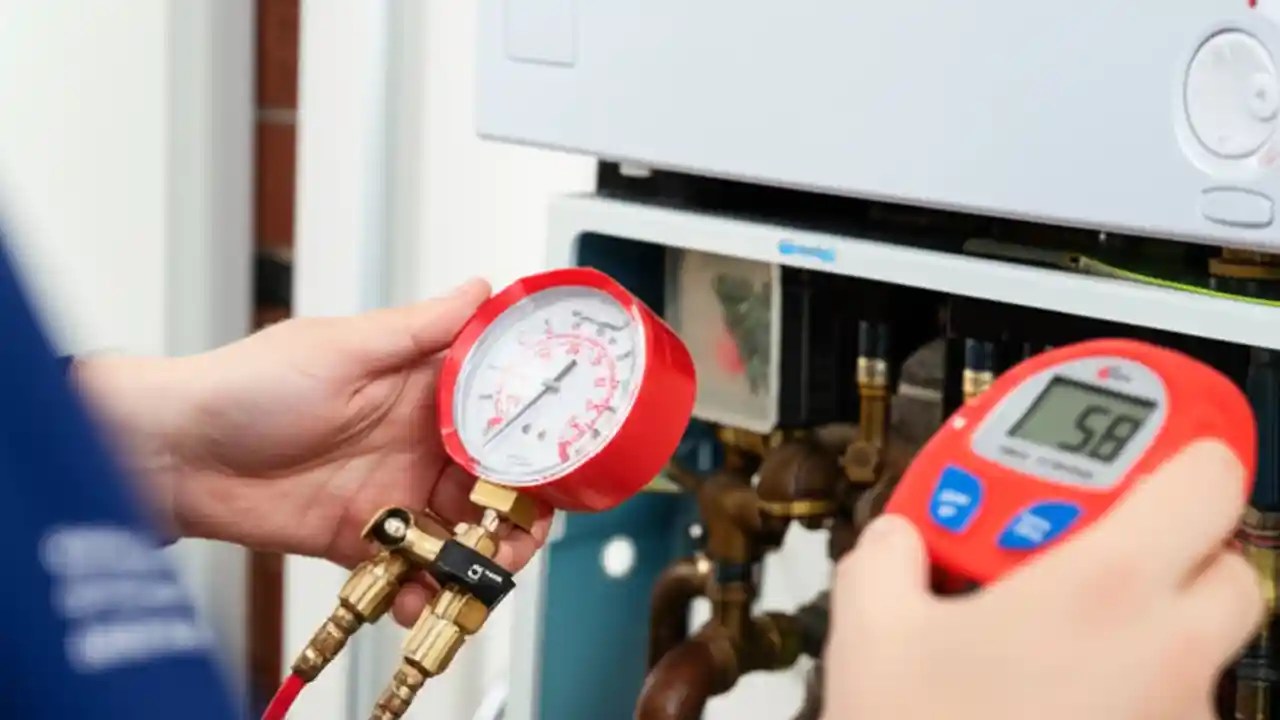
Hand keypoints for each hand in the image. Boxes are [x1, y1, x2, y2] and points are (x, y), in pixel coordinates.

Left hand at [76, 279, 552, 624]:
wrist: (173, 455)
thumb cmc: (244, 386)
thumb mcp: (342, 348)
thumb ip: (419, 329)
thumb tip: (480, 289)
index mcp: (418, 388)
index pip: (498, 410)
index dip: (533, 434)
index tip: (559, 456)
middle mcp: (414, 440)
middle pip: (491, 478)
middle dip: (518, 506)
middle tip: (523, 528)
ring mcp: (392, 492)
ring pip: (461, 526)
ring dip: (482, 551)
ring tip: (483, 568)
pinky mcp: (364, 538)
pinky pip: (412, 567)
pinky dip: (427, 587)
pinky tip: (426, 592)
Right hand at [824, 440, 1263, 719]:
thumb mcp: (872, 629)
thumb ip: (893, 554)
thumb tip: (902, 538)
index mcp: (1108, 592)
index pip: (1209, 479)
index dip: (1186, 445)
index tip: (1162, 430)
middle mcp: (1168, 657)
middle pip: (1228, 562)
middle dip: (1170, 542)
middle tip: (1086, 546)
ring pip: (1201, 642)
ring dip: (1145, 622)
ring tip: (1049, 636)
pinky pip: (1170, 702)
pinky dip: (1130, 685)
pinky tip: (1053, 697)